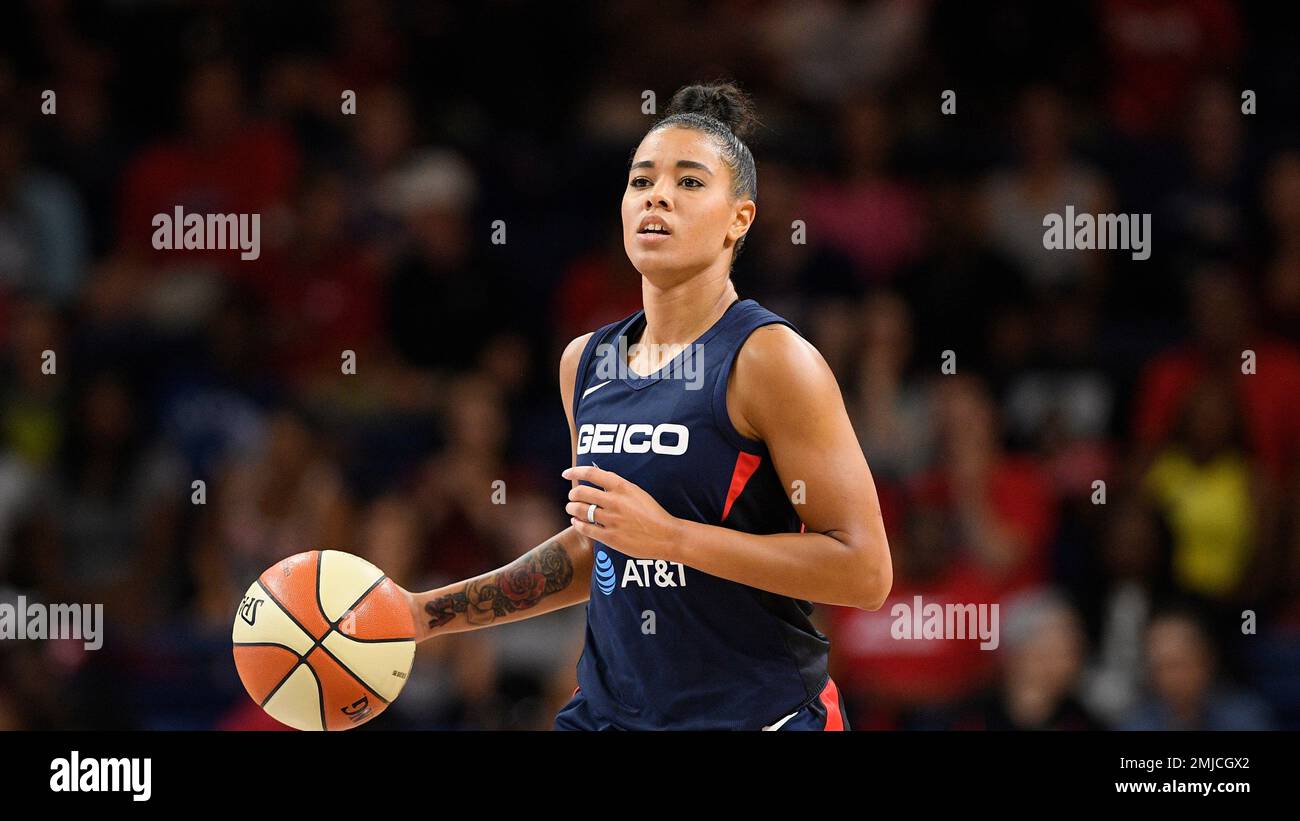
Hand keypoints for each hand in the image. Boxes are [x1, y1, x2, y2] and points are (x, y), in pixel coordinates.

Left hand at [563, 465, 682, 559]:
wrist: (666, 535)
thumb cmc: (653, 513)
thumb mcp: (637, 492)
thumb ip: (618, 487)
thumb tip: (597, 481)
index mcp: (623, 487)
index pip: (592, 474)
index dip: (575, 471)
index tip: (566, 473)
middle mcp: (615, 501)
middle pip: (581, 492)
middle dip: (573, 494)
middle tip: (572, 496)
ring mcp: (612, 520)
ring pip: (581, 510)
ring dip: (572, 508)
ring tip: (571, 508)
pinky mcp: (610, 537)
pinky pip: (585, 528)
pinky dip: (577, 524)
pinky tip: (576, 522)